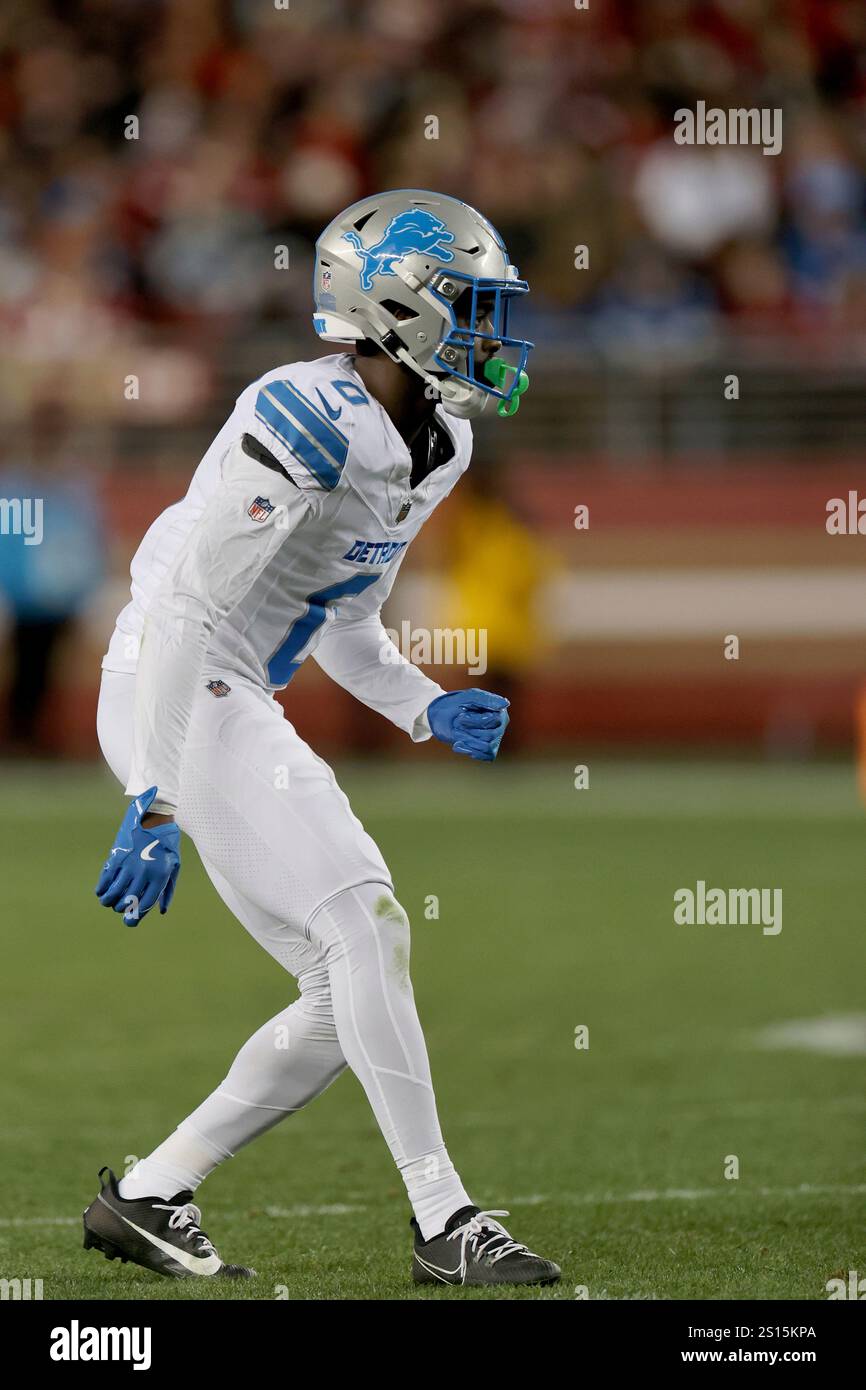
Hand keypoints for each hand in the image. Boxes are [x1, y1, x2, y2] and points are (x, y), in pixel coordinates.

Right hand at [95, 787, 180, 925]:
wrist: (155, 818)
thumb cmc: (167, 844)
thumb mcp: (174, 866)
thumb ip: (167, 890)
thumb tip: (160, 911)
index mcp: (160, 875)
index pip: (145, 904)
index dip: (135, 916)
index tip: (129, 921)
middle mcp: (143, 872)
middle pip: (127, 901)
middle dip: (121, 909)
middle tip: (119, 908)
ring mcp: (129, 864)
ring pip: (113, 892)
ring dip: (108, 901)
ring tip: (109, 902)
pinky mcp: (117, 856)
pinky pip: (105, 878)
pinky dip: (101, 888)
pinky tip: (101, 892)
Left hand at [427, 689, 509, 761]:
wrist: (441, 717)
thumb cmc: (456, 704)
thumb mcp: (469, 697)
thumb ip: (487, 700)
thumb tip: (505, 704)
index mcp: (499, 711)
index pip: (493, 720)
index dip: (475, 721)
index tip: (461, 716)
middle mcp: (500, 726)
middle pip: (490, 735)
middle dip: (470, 731)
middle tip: (457, 724)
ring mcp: (495, 739)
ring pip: (487, 746)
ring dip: (468, 740)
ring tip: (456, 733)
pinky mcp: (487, 751)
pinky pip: (485, 756)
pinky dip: (469, 750)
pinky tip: (458, 744)